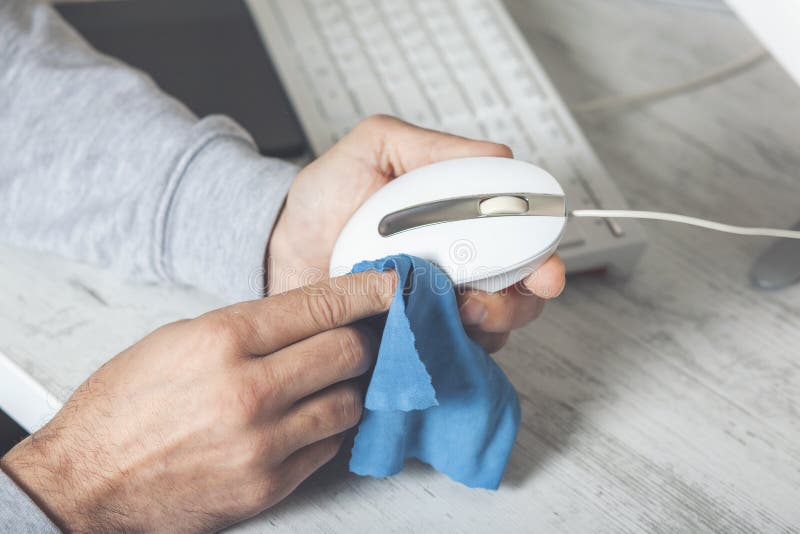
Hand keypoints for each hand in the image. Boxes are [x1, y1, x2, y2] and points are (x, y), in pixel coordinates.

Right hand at [0, 271, 396, 532]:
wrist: (86, 482)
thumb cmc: (124, 406)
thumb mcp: (179, 339)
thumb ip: (251, 327)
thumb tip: (312, 317)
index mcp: (222, 339)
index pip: (321, 305)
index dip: (367, 291)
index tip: (392, 285)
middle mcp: (248, 389)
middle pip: (349, 352)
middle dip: (365, 339)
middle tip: (367, 336)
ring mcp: (263, 442)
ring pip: (349, 402)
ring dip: (351, 387)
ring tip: (335, 380)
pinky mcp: (269, 484)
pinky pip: (330, 446)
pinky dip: (330, 427)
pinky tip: (313, 417)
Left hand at [268, 115, 565, 351]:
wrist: (279, 248)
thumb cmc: (325, 199)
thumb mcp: (375, 148)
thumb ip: (432, 149)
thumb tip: (498, 156)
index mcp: (463, 224)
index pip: (523, 243)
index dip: (543, 258)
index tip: (543, 272)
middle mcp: (461, 269)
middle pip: (520, 296)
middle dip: (516, 305)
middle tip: (478, 301)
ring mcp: (439, 308)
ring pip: (491, 332)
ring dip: (479, 329)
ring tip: (442, 315)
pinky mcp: (414, 341)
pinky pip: (448, 357)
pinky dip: (446, 352)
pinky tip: (420, 337)